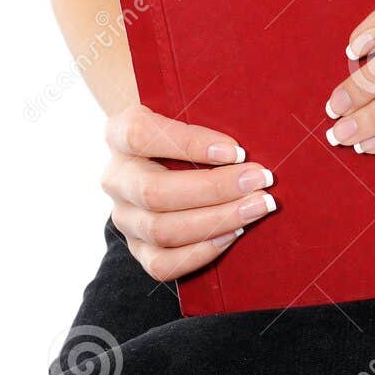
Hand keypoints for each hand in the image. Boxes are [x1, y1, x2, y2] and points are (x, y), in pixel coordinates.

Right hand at [101, 103, 277, 281]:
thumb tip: (244, 145)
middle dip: (215, 189)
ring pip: (162, 229)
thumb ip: (204, 114)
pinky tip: (233, 232)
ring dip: (217, 220)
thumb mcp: (184, 111)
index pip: (141, 134)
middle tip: (259, 180)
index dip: (188, 143)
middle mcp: (115, 178)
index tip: (236, 150)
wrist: (163, 158)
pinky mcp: (137, 249)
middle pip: (155, 191)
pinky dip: (202, 251)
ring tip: (257, 206)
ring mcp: (124, 217)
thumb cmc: (183, 129)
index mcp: (118, 133)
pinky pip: (163, 264)